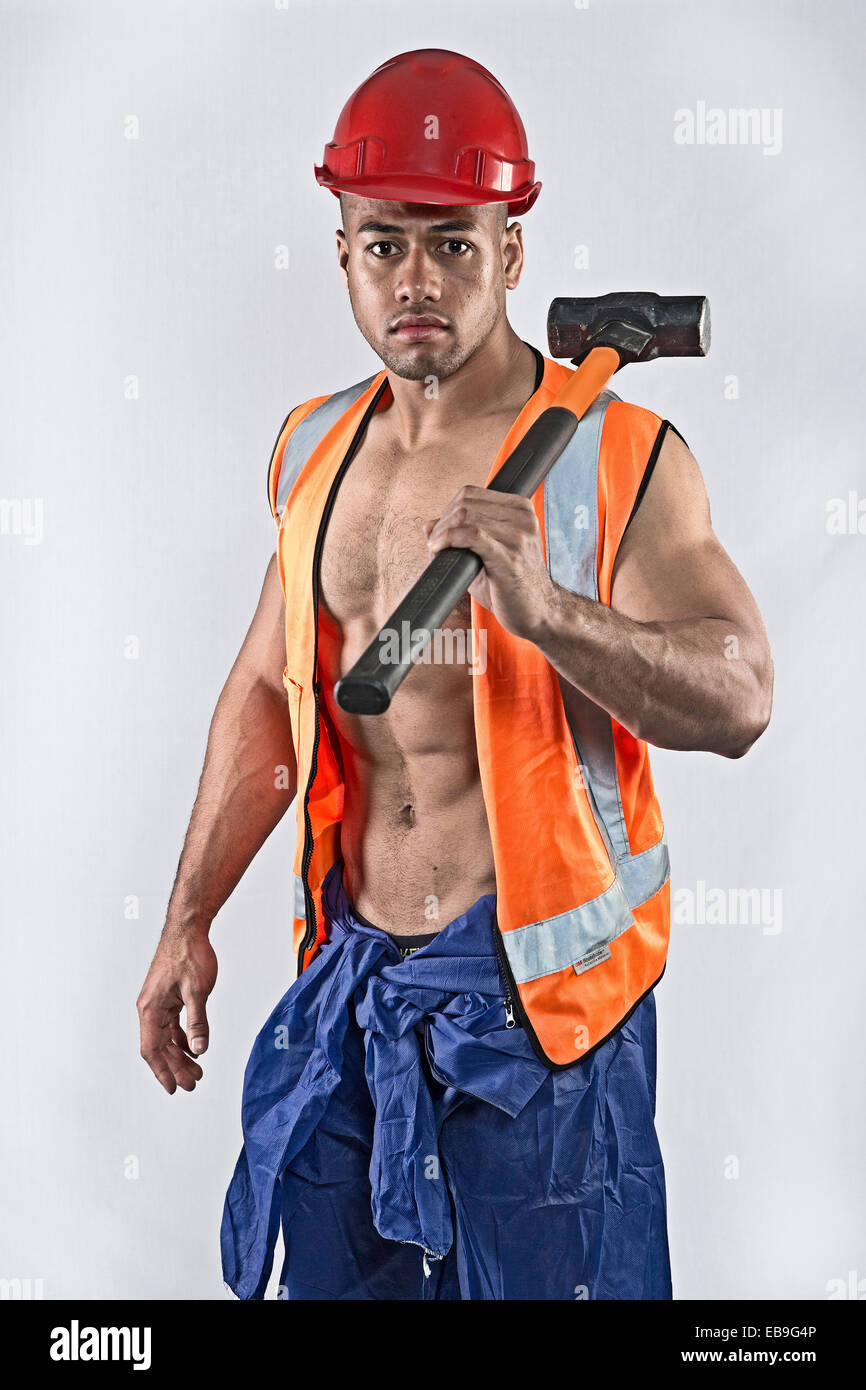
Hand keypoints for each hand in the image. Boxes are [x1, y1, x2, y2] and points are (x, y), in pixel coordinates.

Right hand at [137, 926, 217, 1093]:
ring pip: (166, 1037)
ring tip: (197, 1070)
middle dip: (175, 1067)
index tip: (174, 1089)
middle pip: (160, 1047)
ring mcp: (158, 1002)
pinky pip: (172, 1025)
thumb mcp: (198, 991)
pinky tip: (194, 1048)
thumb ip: (198, 1023)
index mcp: (150, 1008)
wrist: (188, 928)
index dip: (163, 1072)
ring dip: (180, 1055)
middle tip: (193, 1083)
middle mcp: (150, 1008)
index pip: (152, 1049)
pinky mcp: (167, 997)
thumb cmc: (190, 954)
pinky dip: (182, 1038)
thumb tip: (199, 1050)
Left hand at [423, 485, 555, 641]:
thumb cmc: (512, 586)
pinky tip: (439, 549)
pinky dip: (449, 539)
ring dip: (442, 532)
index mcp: (521, 510)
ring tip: (436, 548)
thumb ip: (460, 536)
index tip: (440, 530)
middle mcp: (523, 519)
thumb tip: (428, 525)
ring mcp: (518, 537)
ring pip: (466, 516)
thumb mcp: (486, 554)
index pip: (472, 493)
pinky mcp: (509, 557)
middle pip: (466, 503)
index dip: (448, 509)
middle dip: (443, 521)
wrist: (539, 613)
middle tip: (434, 542)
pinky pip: (471, 535)